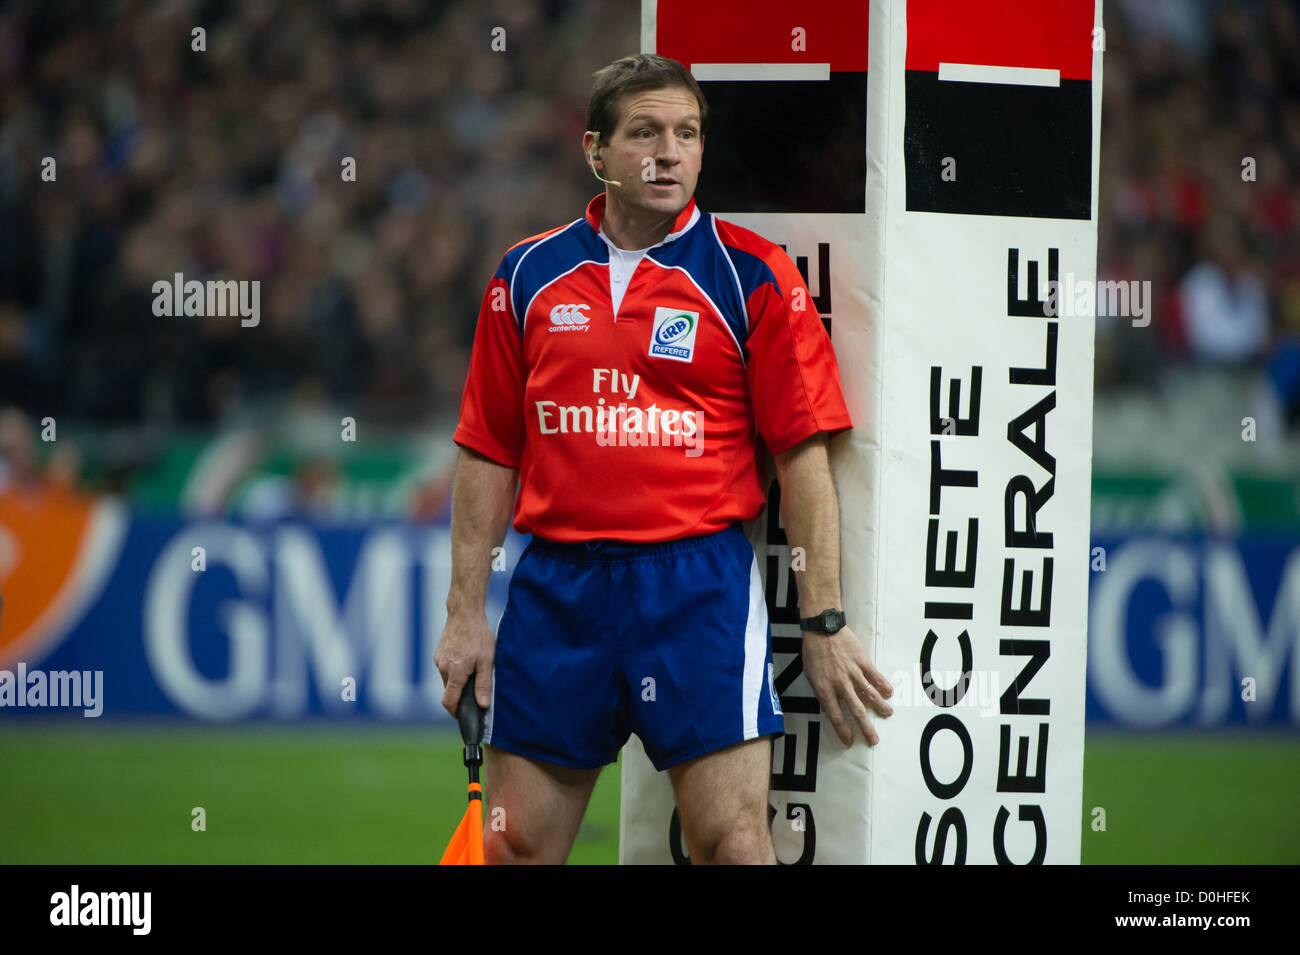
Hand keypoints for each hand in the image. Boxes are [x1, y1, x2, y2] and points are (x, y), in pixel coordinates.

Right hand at [435, 610, 495, 715]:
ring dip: (457, 682)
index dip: (455, 712)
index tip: (463, 716)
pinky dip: (454, 671)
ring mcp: (439, 660)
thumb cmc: (478, 636)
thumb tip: (482, 705)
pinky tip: (466, 661)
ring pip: (447, 679)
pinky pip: (446, 669)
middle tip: (475, 692)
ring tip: (473, 672)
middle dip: (459, 695)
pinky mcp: (439, 654)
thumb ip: (484, 684)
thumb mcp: (487, 661)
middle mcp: (443, 668)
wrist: (464, 613)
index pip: (449, 701)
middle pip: (449, 691)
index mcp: (455, 673)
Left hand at [801, 625, 893, 745]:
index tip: (849, 741)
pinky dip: (884, 685)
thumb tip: (827, 708)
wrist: (822, 628)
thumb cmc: (813, 651)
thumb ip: (820, 692)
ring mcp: (853, 673)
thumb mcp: (810, 675)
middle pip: (856, 710)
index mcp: (825, 689)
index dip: (843, 731)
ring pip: (870, 694)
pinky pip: (875, 676)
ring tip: (888, 715)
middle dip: (866, 728)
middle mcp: (840, 684)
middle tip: (874, 740)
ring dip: (880, 707)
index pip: (835, 716)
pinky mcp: (862, 661)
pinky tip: (889, 693)